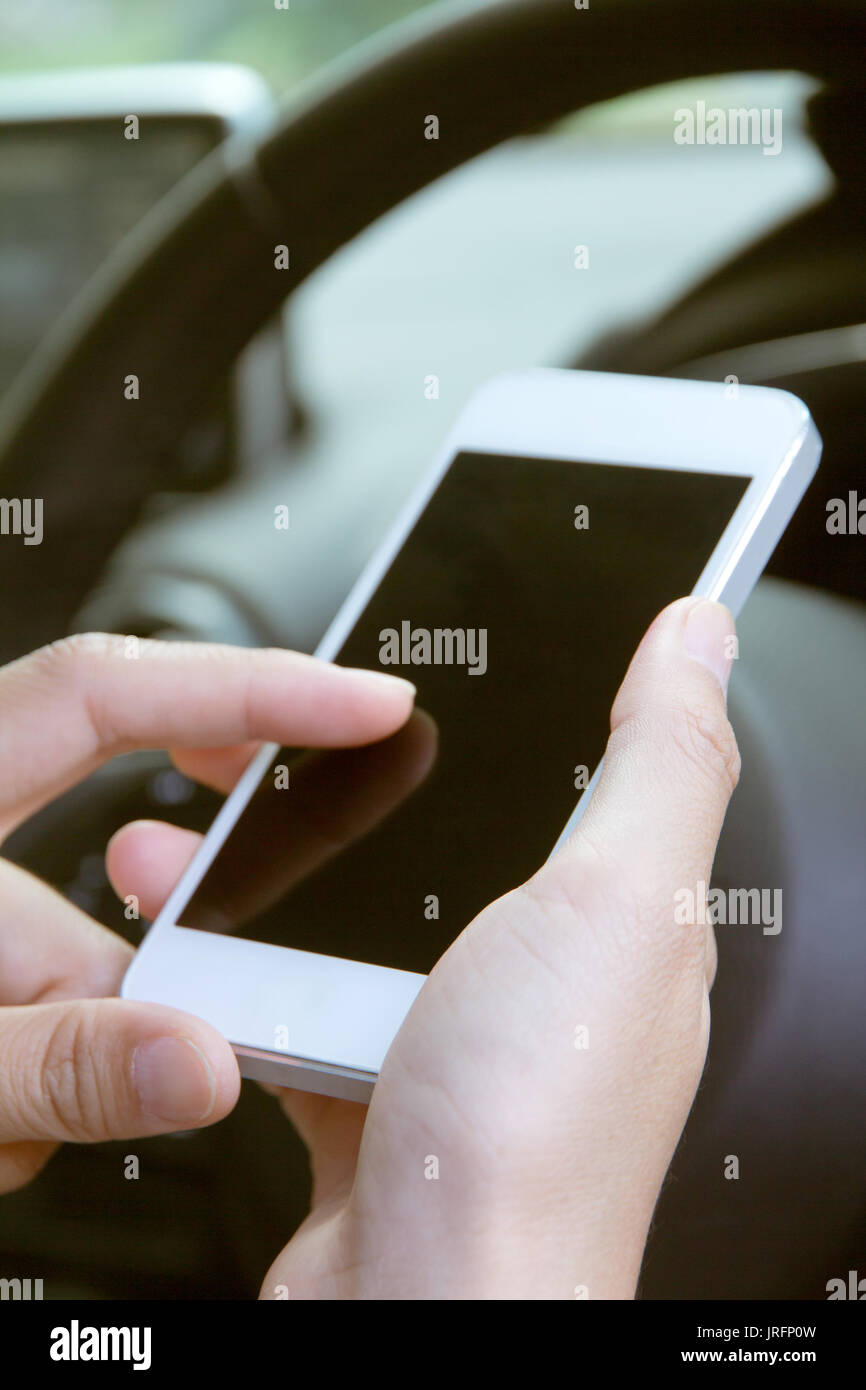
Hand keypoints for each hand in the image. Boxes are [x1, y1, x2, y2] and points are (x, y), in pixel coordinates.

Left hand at [0, 633, 413, 1193]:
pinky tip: (5, 1129)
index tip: (367, 706)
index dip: (249, 686)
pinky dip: (48, 1073)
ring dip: (77, 1049)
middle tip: (187, 1013)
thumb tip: (201, 1064)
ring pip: (81, 958)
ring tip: (19, 1126)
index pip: (109, 691)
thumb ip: (59, 1065)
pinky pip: (49, 1003)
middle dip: (155, 956)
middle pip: (120, 853)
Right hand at [248, 597, 737, 1299]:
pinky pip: (299, 1001)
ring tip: (234, 837)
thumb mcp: (616, 903)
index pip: (608, 779)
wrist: (418, 1310)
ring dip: (292, 878)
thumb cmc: (532, 1136)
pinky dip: (250, 975)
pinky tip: (219, 950)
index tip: (498, 640)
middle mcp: (545, 983)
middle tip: (319, 744)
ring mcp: (452, 1039)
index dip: (558, 702)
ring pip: (365, 919)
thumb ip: (662, 762)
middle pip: (464, 840)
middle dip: (381, 789)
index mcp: (625, 926)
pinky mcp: (367, 1088)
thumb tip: (700, 636)